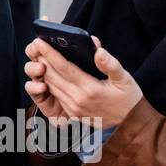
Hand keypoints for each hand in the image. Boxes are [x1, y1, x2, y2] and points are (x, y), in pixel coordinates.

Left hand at [24, 35, 142, 127]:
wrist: (130, 124)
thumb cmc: (128, 98)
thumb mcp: (125, 79)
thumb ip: (111, 65)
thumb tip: (98, 51)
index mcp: (90, 89)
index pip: (64, 68)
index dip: (50, 54)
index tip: (40, 42)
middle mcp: (78, 100)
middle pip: (53, 76)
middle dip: (42, 59)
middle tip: (36, 45)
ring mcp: (73, 108)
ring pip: (51, 86)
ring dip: (43, 71)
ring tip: (39, 56)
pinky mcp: (72, 114)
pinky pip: (56, 95)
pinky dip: (49, 83)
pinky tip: (47, 72)